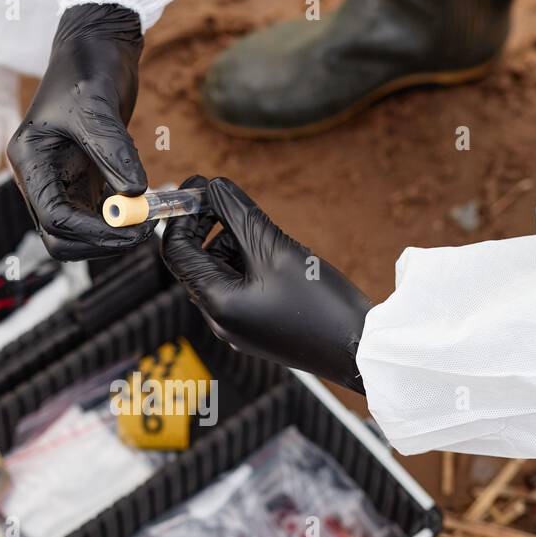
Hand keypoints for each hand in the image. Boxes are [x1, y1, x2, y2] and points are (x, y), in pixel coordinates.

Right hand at [6, 3, 152, 260]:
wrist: (96, 46)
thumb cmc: (88, 67)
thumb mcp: (98, 106)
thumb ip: (114, 151)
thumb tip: (135, 195)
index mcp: (29, 160)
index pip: (53, 219)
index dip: (93, 234)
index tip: (132, 230)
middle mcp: (38, 176)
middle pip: (61, 236)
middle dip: (100, 241)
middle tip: (142, 231)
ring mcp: (58, 180)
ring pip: (79, 231)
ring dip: (111, 233)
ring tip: (147, 216)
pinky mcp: (80, 179)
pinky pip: (96, 215)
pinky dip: (119, 218)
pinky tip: (142, 203)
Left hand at [161, 176, 372, 392]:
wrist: (359, 350)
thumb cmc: (319, 305)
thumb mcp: (275, 249)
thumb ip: (239, 214)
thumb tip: (213, 187)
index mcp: (216, 303)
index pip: (176, 251)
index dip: (183, 215)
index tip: (200, 186)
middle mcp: (220, 319)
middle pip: (199, 260)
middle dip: (214, 227)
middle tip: (235, 201)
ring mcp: (239, 325)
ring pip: (224, 271)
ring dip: (239, 244)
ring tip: (275, 238)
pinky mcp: (258, 327)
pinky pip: (244, 286)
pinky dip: (255, 264)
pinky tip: (287, 259)